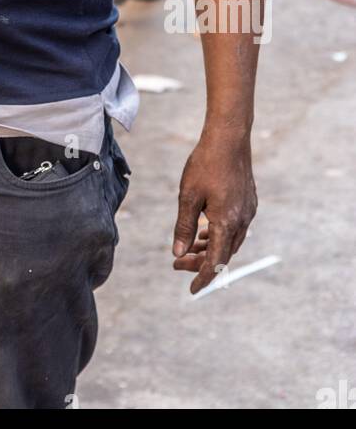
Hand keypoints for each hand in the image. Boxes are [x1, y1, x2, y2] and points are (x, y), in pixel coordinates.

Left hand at [172, 132, 256, 293]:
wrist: (229, 138)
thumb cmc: (205, 164)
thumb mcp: (188, 196)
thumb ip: (184, 227)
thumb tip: (178, 252)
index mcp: (227, 223)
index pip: (215, 262)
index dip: (202, 277)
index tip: (191, 290)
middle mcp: (242, 221)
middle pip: (223, 255)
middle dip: (201, 262)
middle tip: (178, 262)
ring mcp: (248, 212)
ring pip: (230, 242)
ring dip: (211, 248)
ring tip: (190, 247)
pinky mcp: (249, 203)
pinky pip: (235, 228)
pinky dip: (219, 234)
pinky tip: (205, 229)